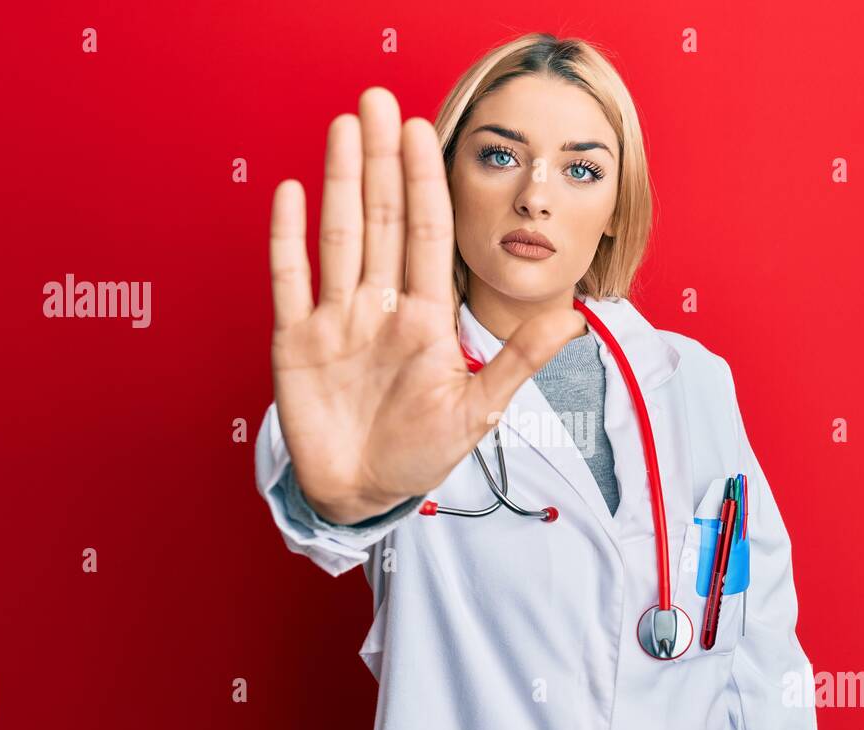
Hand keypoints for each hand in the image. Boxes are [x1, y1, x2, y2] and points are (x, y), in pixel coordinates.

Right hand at [268, 87, 582, 523]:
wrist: (363, 493)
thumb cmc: (420, 453)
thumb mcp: (477, 409)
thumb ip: (518, 361)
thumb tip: (575, 319)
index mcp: (426, 317)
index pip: (427, 235)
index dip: (425, 184)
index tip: (428, 133)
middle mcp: (381, 306)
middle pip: (381, 220)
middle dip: (381, 162)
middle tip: (380, 101)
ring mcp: (337, 319)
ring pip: (339, 236)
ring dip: (341, 182)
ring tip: (345, 127)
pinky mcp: (297, 340)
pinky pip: (290, 279)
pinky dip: (288, 238)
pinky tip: (293, 192)